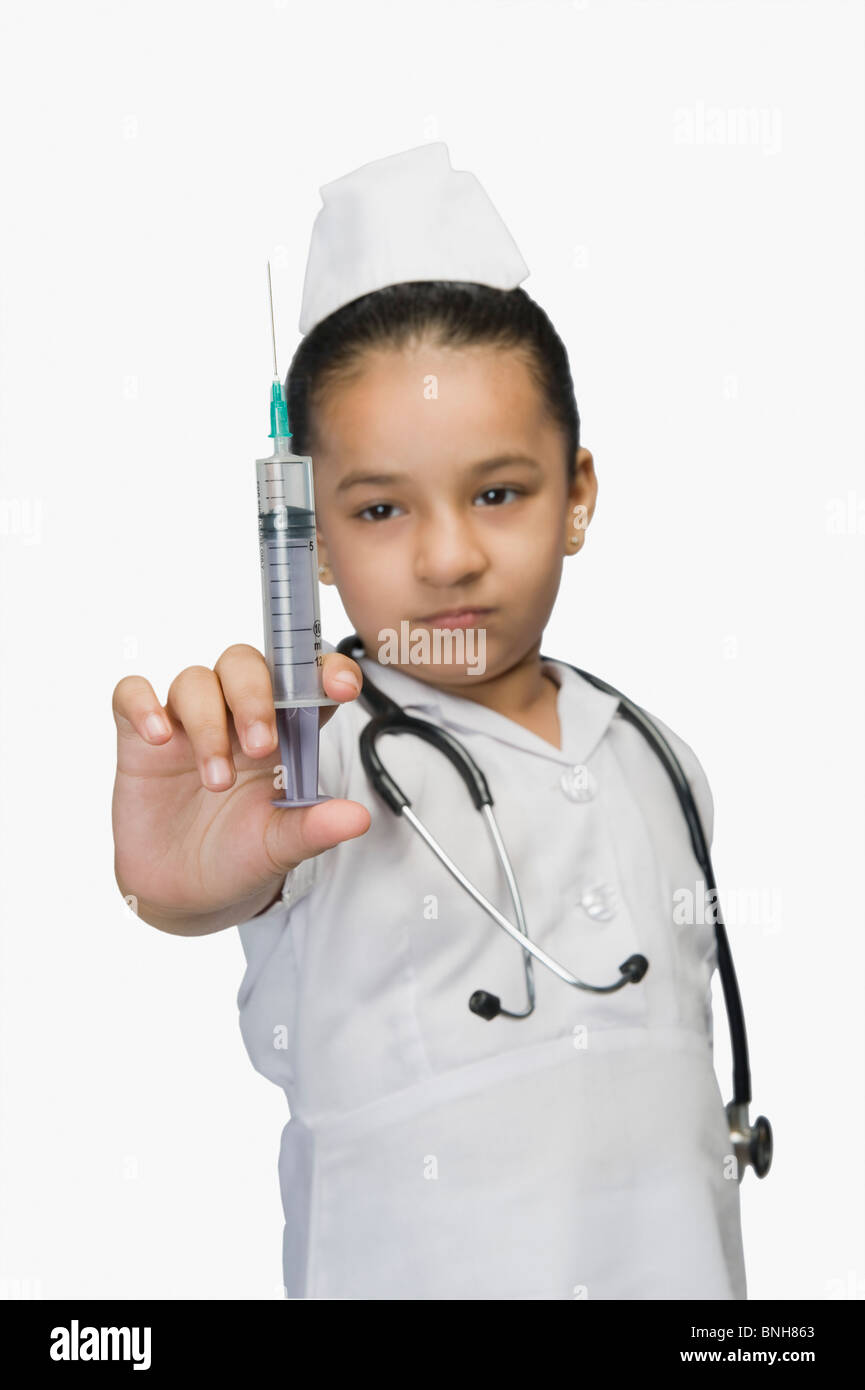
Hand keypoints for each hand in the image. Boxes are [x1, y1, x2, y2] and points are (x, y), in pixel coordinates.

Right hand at [111, 645, 369, 933]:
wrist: (185, 894)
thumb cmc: (239, 857)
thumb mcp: (279, 846)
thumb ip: (314, 828)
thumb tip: (358, 819)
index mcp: (282, 732)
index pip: (305, 679)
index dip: (324, 669)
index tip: (339, 687)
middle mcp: (235, 716)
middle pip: (244, 664)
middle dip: (255, 696)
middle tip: (261, 747)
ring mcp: (186, 723)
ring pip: (194, 680)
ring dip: (208, 723)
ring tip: (215, 779)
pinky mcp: (140, 737)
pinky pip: (131, 693)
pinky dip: (143, 705)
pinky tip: (159, 737)